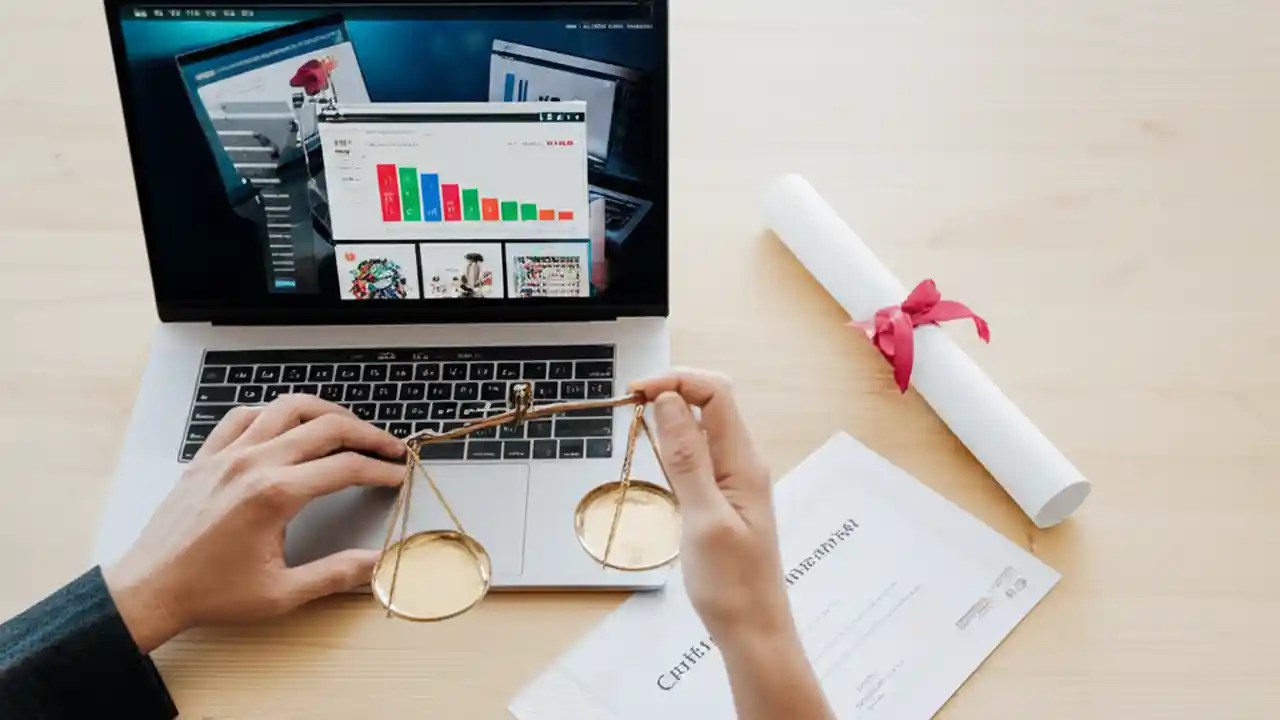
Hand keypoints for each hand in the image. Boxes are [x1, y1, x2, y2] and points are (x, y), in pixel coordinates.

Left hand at [103, 396, 405, 652]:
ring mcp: (227, 454)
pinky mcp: (207, 456)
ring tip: (348, 426)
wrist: (150, 590)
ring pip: (287, 408)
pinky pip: (244, 416)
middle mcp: (253, 464)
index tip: (398, 475)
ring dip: (325, 412)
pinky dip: (273, 412)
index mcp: (275, 495)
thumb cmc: (210, 593)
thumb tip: (376, 563)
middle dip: (367, 433)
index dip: (381, 469)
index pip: (345, 467)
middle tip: (390, 446)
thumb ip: (336, 574)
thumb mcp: (281, 593)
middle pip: (326, 427)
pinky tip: (287, 424)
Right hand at [631, 371, 790, 643]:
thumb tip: (669, 401)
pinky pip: (699, 455)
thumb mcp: (703, 518)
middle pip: (711, 402)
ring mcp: (733, 480)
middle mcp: (742, 463)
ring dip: (670, 417)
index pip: (716, 392)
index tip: (636, 392)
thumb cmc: (732, 584)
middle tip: (630, 405)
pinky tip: (656, 457)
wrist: (752, 630)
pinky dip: (674, 445)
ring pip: (703, 427)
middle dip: (671, 391)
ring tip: (636, 425)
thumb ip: (686, 458)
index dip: (677, 380)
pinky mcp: (722, 497)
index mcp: (743, 463)